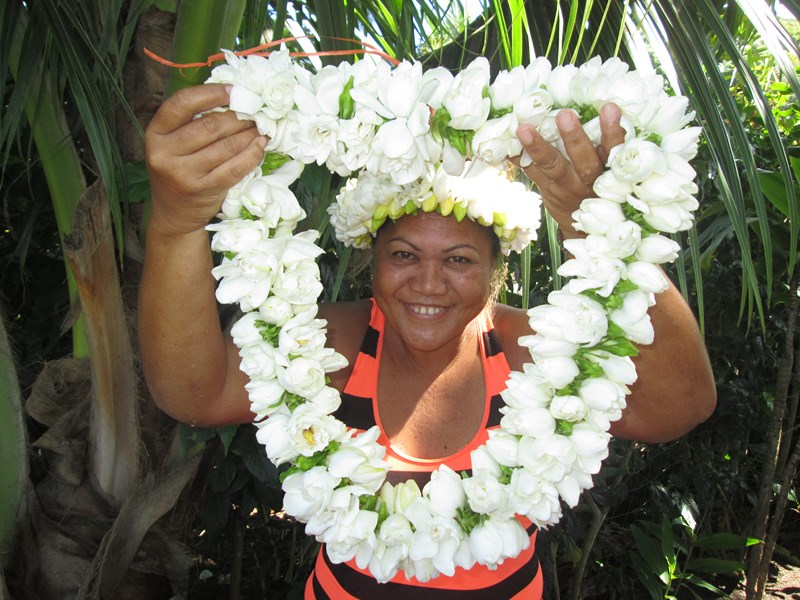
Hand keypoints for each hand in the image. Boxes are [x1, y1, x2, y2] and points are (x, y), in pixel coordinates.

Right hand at [144, 84, 266, 236]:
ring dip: (249, 134)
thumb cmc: (178, 171)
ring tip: (260, 128)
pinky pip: (235, 168)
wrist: (174, 214)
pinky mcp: (204, 190)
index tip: (234, 91)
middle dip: (238, 116)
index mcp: (155, 133)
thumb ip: (190, 123)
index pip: (182, 103)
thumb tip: (232, 97)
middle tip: (254, 113)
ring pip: (226, 146)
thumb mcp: (172, 144)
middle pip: (210, 125)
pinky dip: (252, 154)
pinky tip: (260, 146)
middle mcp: (165, 153)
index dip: (211, 93)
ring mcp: (184, 174)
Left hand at [515, 102, 624, 237]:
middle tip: (565, 115)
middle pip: (584, 161)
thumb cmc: (596, 184)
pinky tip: (505, 145)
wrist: (580, 223)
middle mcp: (588, 181)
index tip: (609, 107)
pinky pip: (531, 171)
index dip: (612, 131)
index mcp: (609, 170)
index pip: (614, 150)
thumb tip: (598, 106)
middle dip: (574, 138)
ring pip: (553, 167)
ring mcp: (565, 187)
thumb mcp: (607, 168)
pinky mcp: (547, 189)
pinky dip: (518, 157)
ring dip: (538, 147)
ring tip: (524, 129)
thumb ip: (603, 145)